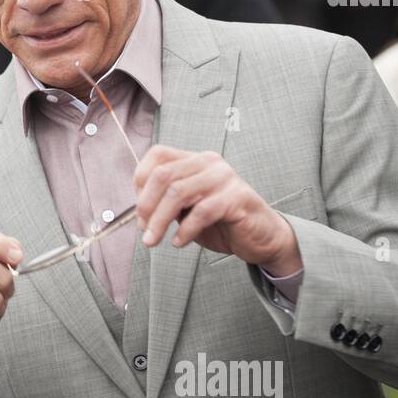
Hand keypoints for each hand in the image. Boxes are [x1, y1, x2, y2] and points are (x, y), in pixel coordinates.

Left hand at [134, 145, 301, 274]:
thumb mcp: (187, 208)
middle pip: (164, 174)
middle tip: (142, 230)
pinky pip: (202, 211)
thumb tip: (138, 210)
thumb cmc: (220, 222)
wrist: (260, 237)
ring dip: (160, 221)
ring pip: (178, 192)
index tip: (138, 210)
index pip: (158, 155)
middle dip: (146, 205)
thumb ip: (166, 201)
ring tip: (153, 240)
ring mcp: (224, 178)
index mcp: (195, 159)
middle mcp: (209, 162)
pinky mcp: (237, 198)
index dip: (141, 180)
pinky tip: (179, 242)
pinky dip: (185, 230)